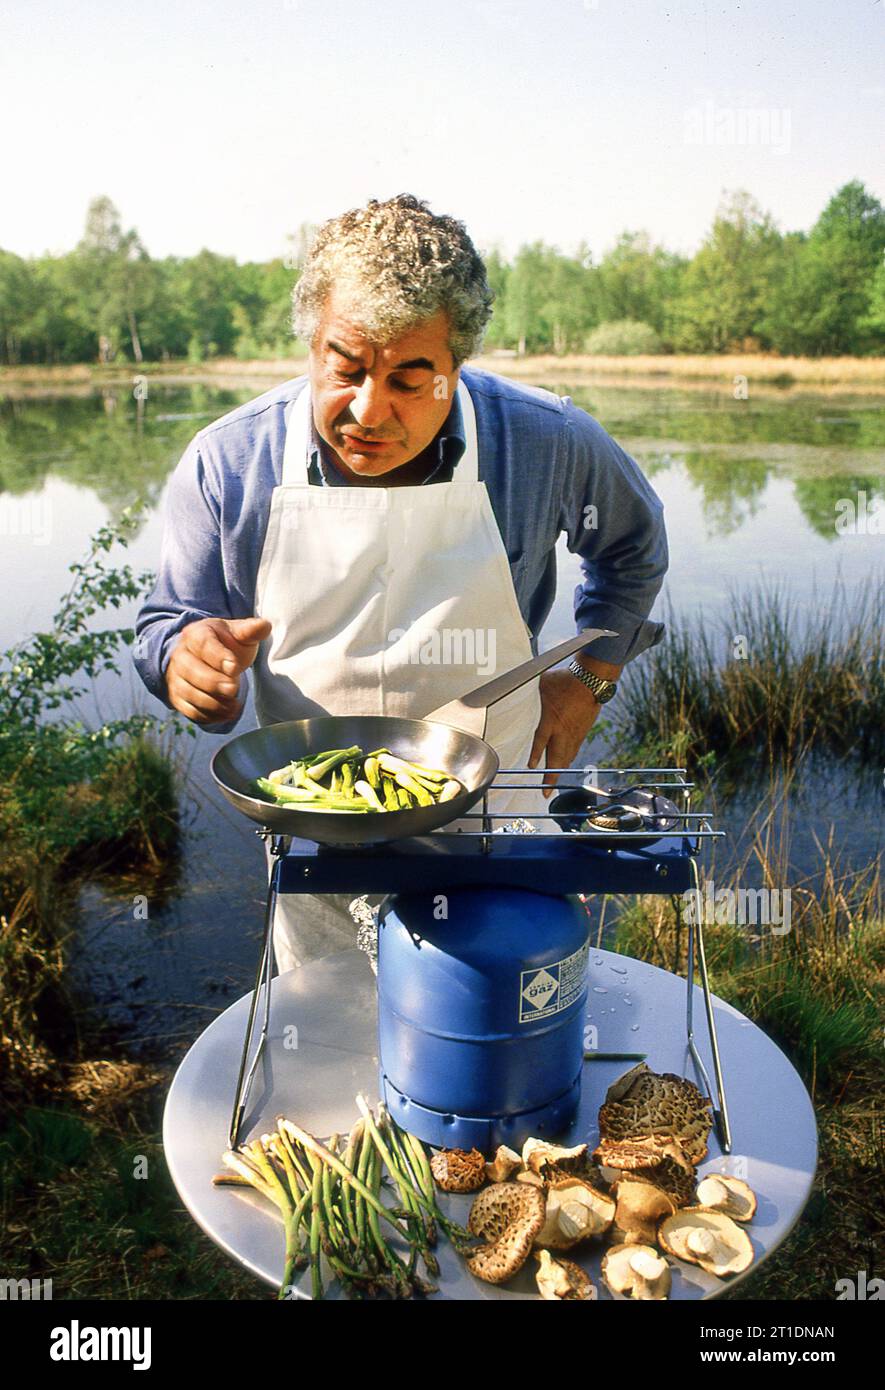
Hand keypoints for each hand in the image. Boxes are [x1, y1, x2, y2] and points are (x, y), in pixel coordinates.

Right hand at [166, 616, 271, 723]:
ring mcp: (176, 677)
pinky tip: (227, 714)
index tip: (234, 667)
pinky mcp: (178, 697)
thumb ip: (251, 630)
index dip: (218, 656)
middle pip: (191, 670)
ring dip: (212, 702)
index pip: (202, 644)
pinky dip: (208, 715)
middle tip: (233, 689)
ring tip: (234, 705)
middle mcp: (181, 655)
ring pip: (188, 692)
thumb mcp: (238, 634)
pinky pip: (190, 710)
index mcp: (196, 634)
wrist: (208, 658)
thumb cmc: (226, 644)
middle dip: (213, 682)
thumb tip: (265, 626)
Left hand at [528, 670, 602, 797]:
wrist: (593, 679)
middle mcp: (563, 729)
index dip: (537, 754)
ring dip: (560, 770)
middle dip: (551, 776)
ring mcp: (575, 732)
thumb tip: (515, 688)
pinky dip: (569, 758)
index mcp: (551, 718)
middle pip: (556, 758)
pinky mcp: (584, 730)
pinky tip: (566, 763)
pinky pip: (575, 749)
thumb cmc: (567, 679)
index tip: (532, 766)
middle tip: (546, 792)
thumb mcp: (542, 683)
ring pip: (567, 756)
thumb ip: (530, 693)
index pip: (541, 740)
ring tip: (554, 783)